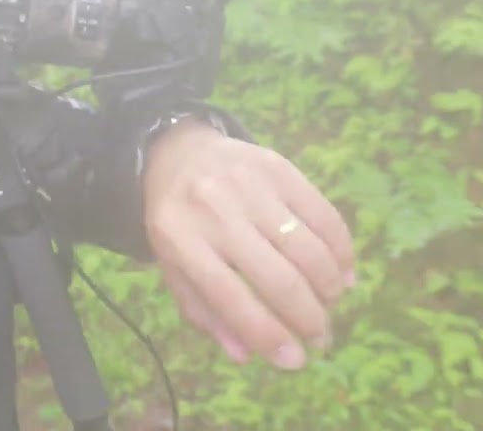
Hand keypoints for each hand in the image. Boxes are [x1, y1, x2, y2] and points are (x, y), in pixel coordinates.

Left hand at [140, 119, 355, 369]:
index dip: (269, 336)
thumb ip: (204, 311)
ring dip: (329, 288)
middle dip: (309, 319)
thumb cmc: (178, 221)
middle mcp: (215, 211)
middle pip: (279, 278)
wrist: (178, 154)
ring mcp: (248, 185)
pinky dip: (342, 251)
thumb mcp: (173, 265)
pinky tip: (344, 273)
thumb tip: (246, 356)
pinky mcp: (278, 167)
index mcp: (180, 240)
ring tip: (329, 305)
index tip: (296, 362)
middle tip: (320, 338)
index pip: (231, 299)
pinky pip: (324, 215)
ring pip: (309, 249)